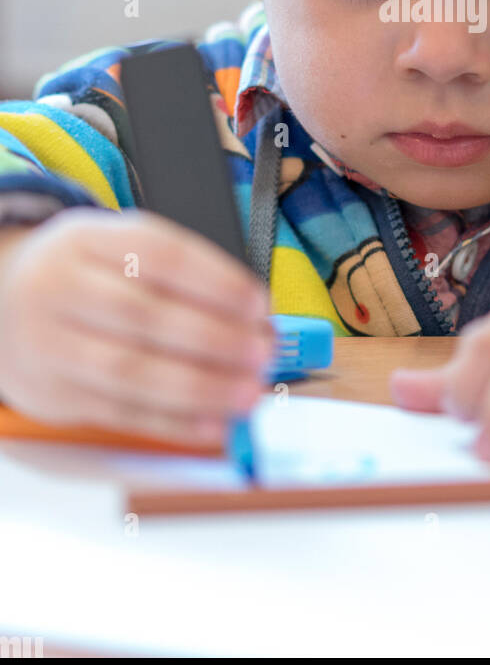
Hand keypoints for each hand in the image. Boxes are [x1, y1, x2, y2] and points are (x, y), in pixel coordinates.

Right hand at [0, 207, 274, 445]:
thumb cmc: (85, 275)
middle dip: (216, 339)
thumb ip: (178, 273)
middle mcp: (61, 288)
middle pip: (146, 316)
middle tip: (263, 352)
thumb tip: (251, 318)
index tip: (259, 305)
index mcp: (86, 239)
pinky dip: (172, 423)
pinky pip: (119, 413)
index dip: (216, 281)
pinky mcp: (51, 394)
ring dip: (201, 387)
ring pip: (131, 371)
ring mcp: (50, 344)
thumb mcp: (116, 247)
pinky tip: (213, 425)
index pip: (159, 255)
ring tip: (248, 393)